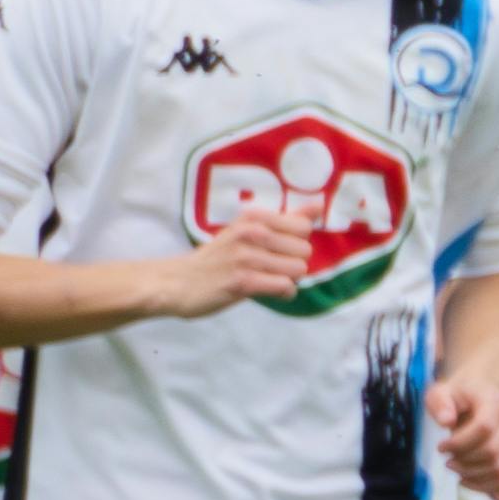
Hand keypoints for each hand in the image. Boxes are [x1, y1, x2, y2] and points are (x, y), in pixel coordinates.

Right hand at [146, 206, 315, 321]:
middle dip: (293, 263)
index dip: (295, 242)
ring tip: (266, 280)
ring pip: (298, 269)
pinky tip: (266, 291)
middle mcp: (251, 232)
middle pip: (305, 251)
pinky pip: (285, 287)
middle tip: (269, 268)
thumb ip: (286, 218)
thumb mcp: (248, 229)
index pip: (304, 227)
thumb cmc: (219, 257)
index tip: (275, 249)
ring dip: (287, 279)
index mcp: (254, 217)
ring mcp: (246, 257)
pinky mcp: (243, 282)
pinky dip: (283, 294)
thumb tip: (321, 205)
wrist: (177, 282)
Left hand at [426, 376, 498, 498]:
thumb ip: (440, 403)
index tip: (441, 447)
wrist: (477, 396)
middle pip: (493, 451)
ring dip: (473, 475)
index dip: (460, 443)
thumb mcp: (440, 393)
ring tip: (455, 468)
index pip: (485, 427)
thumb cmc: (456, 397)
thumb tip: (446, 421)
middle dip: (465, 461)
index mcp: (495, 400)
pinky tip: (467, 480)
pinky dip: (486, 487)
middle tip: (447, 460)